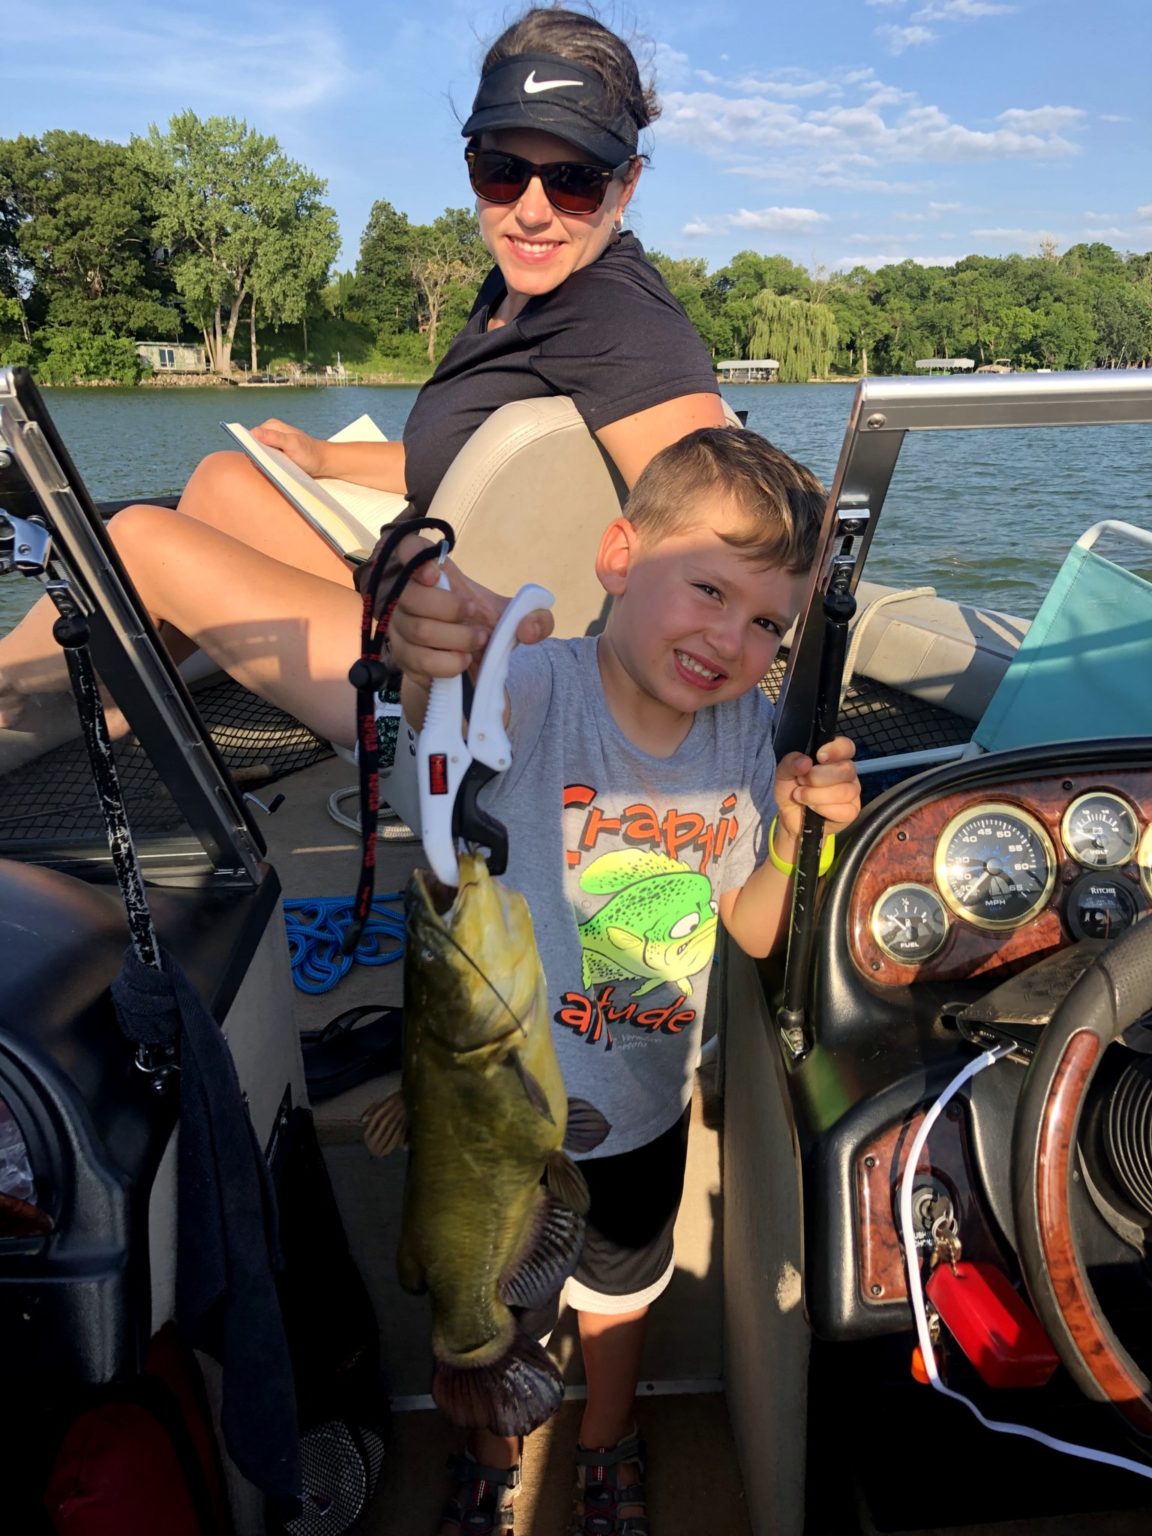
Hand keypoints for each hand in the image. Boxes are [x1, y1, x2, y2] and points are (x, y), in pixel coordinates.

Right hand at [249, 418, 327, 476]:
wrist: (323, 462)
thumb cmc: (309, 453)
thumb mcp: (292, 444)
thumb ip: (275, 438)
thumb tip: (254, 432)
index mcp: (270, 426)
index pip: (250, 436)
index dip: (250, 449)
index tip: (258, 460)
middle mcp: (269, 433)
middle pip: (253, 446)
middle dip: (257, 458)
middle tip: (268, 467)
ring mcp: (271, 444)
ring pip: (258, 455)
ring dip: (262, 464)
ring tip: (273, 470)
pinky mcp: (275, 454)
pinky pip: (265, 460)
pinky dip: (267, 467)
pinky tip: (274, 472)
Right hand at [386, 533, 552, 689]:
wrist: (471, 668)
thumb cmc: (485, 629)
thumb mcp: (515, 619)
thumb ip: (537, 617)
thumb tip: (527, 628)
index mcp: (435, 574)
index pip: (407, 547)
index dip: (413, 555)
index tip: (435, 575)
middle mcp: (408, 597)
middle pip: (411, 596)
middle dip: (451, 611)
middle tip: (477, 621)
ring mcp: (401, 628)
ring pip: (419, 630)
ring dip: (456, 639)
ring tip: (477, 643)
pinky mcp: (403, 658)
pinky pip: (420, 660)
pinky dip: (448, 663)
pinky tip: (462, 661)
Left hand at [774, 736, 860, 843]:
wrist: (789, 817)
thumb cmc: (791, 790)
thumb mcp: (783, 774)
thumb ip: (790, 763)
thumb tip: (805, 762)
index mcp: (834, 758)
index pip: (846, 746)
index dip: (836, 749)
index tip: (819, 757)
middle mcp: (847, 773)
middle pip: (846, 769)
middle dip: (818, 777)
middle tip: (801, 781)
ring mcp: (851, 793)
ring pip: (844, 791)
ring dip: (817, 795)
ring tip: (801, 796)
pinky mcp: (851, 812)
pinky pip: (845, 810)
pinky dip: (824, 809)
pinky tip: (813, 809)